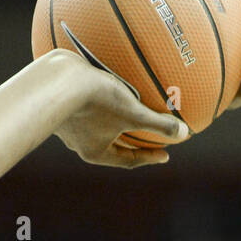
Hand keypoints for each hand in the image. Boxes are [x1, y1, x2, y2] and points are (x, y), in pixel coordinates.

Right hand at [50, 50, 188, 166]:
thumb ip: (159, 124)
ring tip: (125, 109)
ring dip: (112, 119)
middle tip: (147, 136)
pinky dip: (97, 100)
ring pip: (95, 124)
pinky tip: (103, 84)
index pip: (127, 160)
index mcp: (95, 151)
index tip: (165, 155)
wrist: (54, 80)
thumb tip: (185, 134)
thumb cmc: (95, 100)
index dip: (149, 158)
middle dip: (130, 140)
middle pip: (111, 145)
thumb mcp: (133, 113)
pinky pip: (83, 104)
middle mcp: (79, 141)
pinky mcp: (58, 102)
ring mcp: (66, 123)